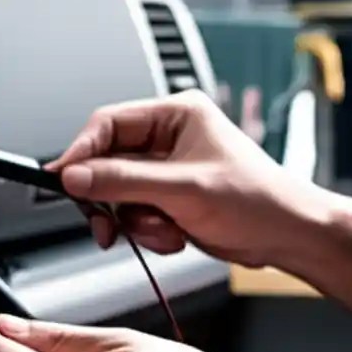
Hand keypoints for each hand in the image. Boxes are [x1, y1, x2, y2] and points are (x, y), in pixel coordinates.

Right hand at [48, 90, 329, 266]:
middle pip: (108, 162)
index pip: (108, 124)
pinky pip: (136, 213)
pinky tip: (174, 236)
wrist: (288, 236)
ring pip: (118, 193)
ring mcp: (168, 170)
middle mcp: (169, 137)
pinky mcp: (170, 199)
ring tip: (163, 230)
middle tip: (104, 223)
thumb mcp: (182, 189)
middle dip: (109, 198)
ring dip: (134, 220)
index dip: (81, 152)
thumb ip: (122, 181)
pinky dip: (148, 231)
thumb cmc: (257, 200)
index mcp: (176, 115)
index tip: (63, 179)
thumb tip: (75, 176)